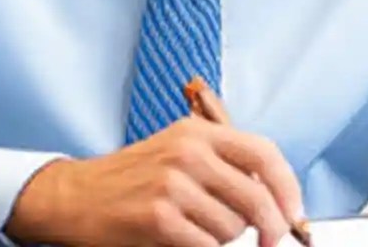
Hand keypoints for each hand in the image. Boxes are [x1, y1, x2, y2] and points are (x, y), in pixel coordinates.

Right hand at [6, 117, 303, 246]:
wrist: (73, 196)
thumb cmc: (131, 178)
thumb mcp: (178, 152)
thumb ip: (224, 163)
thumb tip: (276, 196)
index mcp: (198, 132)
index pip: (264, 153)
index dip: (288, 187)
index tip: (294, 212)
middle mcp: (188, 152)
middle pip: (256, 197)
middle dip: (270, 228)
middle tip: (269, 242)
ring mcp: (172, 185)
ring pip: (232, 228)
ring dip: (223, 240)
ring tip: (195, 230)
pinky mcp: (158, 218)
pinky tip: (183, 240)